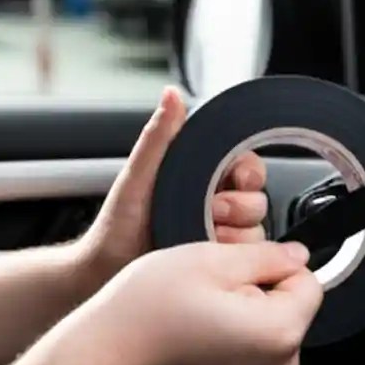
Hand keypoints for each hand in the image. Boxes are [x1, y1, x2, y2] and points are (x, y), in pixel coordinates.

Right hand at [66, 241, 321, 364]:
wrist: (104, 361)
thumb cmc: (143, 315)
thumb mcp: (210, 259)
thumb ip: (267, 253)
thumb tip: (295, 254)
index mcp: (281, 334)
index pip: (308, 280)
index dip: (271, 264)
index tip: (233, 269)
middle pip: (289, 305)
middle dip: (256, 289)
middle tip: (207, 289)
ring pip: (267, 324)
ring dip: (239, 310)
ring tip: (195, 310)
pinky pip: (247, 347)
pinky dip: (227, 333)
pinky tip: (191, 329)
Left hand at [76, 86, 267, 287]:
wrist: (106, 269)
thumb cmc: (117, 223)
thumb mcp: (138, 176)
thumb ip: (158, 137)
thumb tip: (171, 94)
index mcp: (201, 176)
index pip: (247, 166)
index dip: (249, 172)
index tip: (238, 178)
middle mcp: (215, 203)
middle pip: (257, 199)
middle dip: (238, 206)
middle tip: (211, 210)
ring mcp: (219, 235)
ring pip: (256, 231)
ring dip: (234, 233)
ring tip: (202, 233)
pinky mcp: (218, 263)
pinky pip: (246, 258)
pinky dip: (232, 255)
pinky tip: (208, 251)